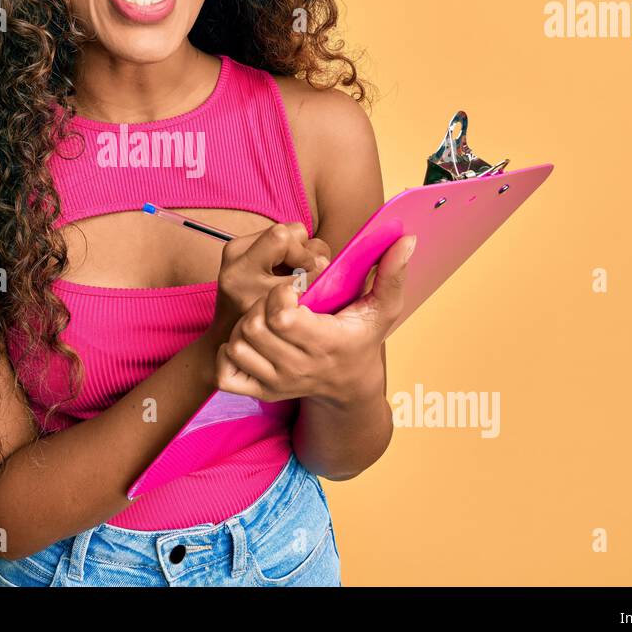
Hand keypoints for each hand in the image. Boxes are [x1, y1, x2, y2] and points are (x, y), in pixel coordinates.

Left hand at [216, 233, 416, 402]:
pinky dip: (230, 353)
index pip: (281, 317)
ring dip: (245, 323)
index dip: (282, 293)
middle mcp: (299, 368)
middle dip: (261, 303)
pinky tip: (249, 341)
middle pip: (254, 327)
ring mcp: (278, 383)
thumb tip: (405, 239)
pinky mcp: (261, 391)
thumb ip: (393, 273)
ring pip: (238, 345)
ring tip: (265, 316)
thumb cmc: (363, 336)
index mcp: (326, 344)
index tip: (295, 287)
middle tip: (277, 299)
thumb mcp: (383, 307)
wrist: (350, 384)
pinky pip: (226, 372)